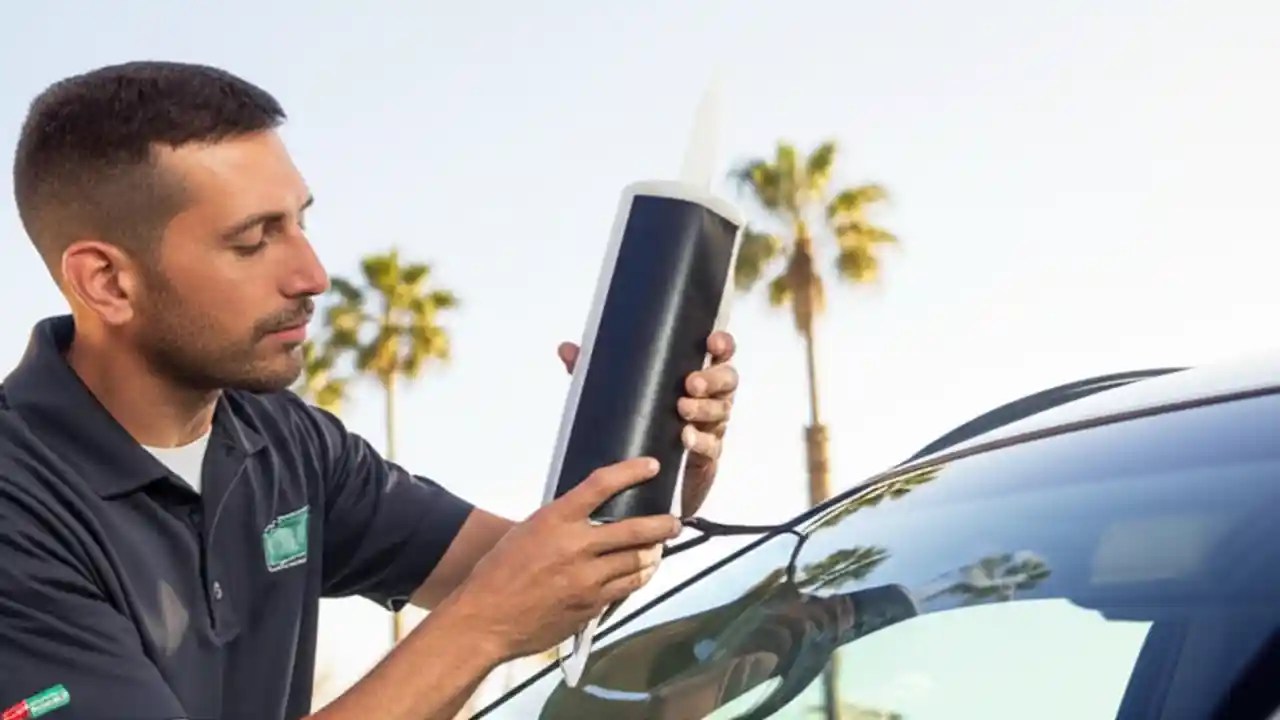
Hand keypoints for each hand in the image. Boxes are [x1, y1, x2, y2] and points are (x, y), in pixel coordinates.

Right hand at [445, 457, 681, 661]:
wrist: (486, 619)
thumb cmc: (499, 572)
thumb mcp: (527, 533)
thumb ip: (561, 523)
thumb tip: (592, 516)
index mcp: (555, 520)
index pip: (600, 485)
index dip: (630, 472)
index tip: (652, 466)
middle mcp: (575, 547)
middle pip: (634, 530)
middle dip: (662, 525)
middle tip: (674, 522)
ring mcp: (586, 580)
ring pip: (637, 563)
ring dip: (652, 555)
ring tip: (659, 550)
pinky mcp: (591, 606)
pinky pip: (624, 589)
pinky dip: (636, 579)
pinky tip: (639, 575)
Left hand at [557, 331, 738, 515]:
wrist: (646, 479)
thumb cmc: (640, 425)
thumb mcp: (617, 395)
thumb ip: (596, 371)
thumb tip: (566, 349)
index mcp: (695, 374)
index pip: (719, 352)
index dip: (722, 343)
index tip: (711, 341)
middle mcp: (710, 397)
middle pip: (727, 380)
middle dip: (712, 379)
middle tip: (691, 383)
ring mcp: (712, 426)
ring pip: (721, 411)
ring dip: (704, 409)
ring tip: (683, 409)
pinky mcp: (707, 456)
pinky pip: (712, 446)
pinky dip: (701, 441)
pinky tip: (687, 439)